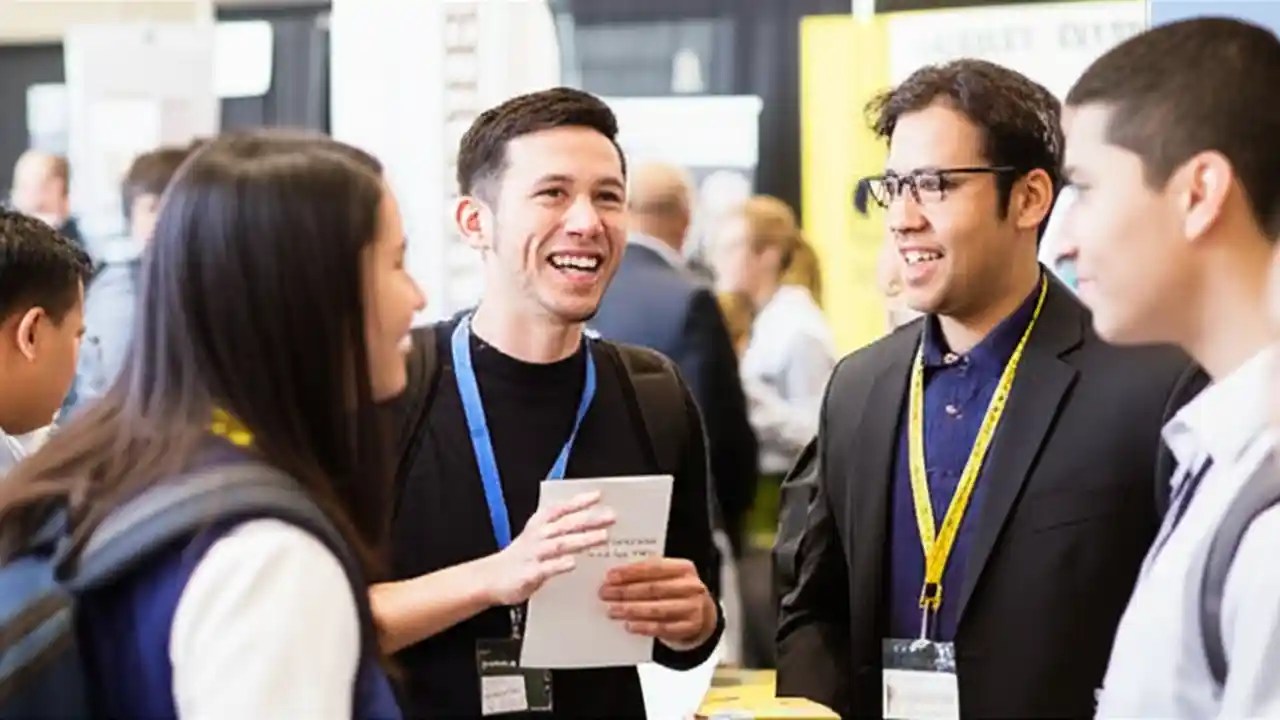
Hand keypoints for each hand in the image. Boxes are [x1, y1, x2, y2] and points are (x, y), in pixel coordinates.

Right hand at [482, 492, 614, 606]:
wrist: (491, 578)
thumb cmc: (521, 557)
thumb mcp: (538, 535)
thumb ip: (560, 528)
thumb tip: (589, 520)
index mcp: (540, 525)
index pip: (561, 508)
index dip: (579, 501)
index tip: (598, 495)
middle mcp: (538, 536)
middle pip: (566, 524)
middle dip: (590, 519)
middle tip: (611, 517)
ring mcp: (534, 555)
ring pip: (560, 544)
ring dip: (582, 539)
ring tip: (602, 537)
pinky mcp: (529, 573)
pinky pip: (546, 569)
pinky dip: (559, 565)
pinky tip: (573, 563)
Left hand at [599, 558, 716, 649]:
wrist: (702, 614)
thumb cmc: (677, 591)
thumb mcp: (669, 577)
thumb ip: (647, 574)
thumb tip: (616, 576)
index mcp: (684, 568)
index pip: (654, 567)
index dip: (630, 572)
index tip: (611, 576)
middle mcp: (691, 587)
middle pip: (653, 588)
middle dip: (625, 591)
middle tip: (605, 593)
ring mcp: (692, 608)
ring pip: (656, 609)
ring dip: (631, 610)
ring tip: (612, 610)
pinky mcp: (689, 628)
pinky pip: (662, 628)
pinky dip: (643, 627)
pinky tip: (629, 625)